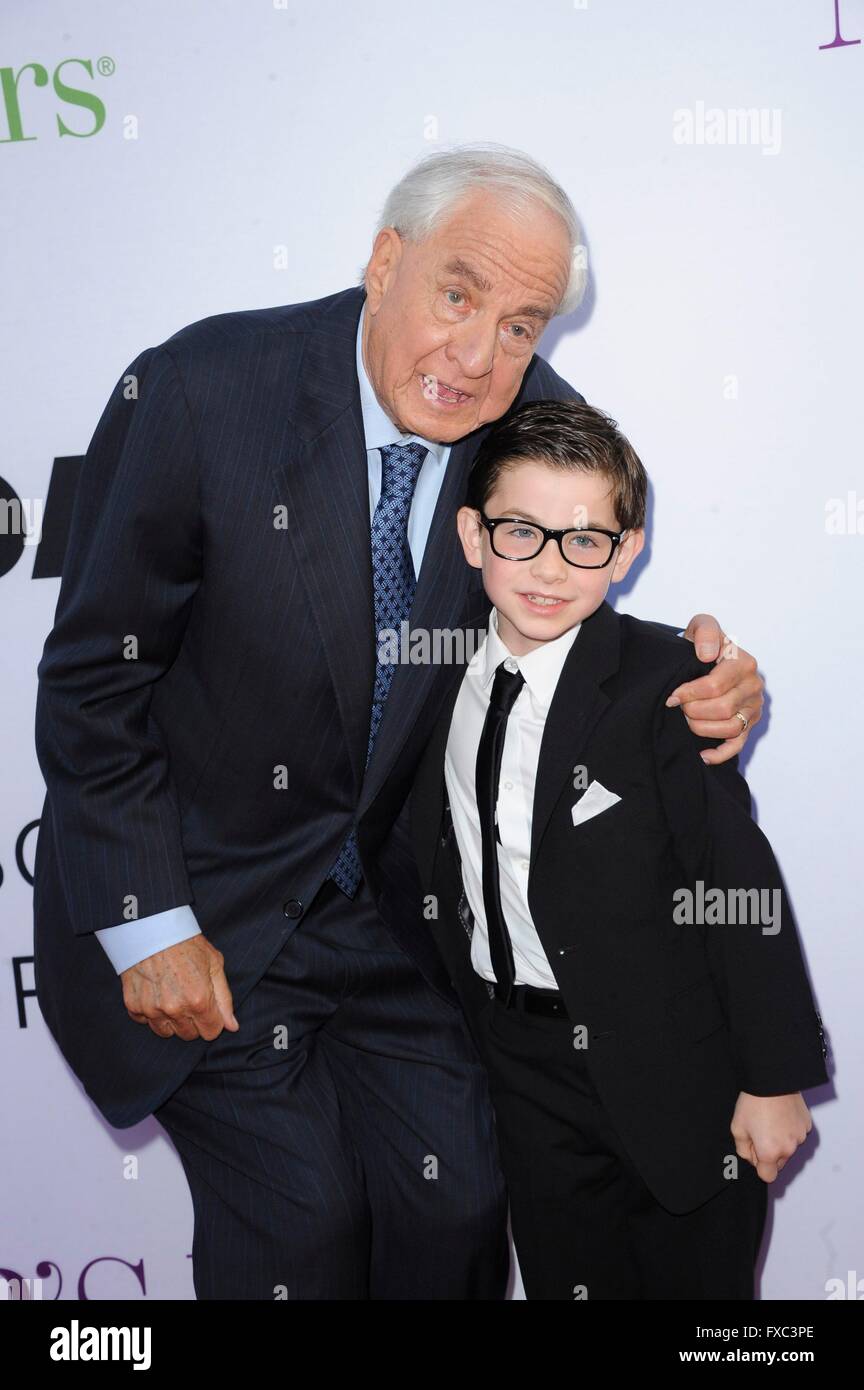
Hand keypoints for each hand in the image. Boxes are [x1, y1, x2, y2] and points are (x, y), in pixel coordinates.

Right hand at [121, 935, 238, 1040]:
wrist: (152, 929)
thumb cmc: (186, 944)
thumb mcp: (214, 964)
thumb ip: (224, 999)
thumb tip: (232, 1026)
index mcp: (199, 1000)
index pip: (211, 1032)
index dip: (212, 1021)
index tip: (208, 1009)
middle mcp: (175, 1009)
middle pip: (189, 1035)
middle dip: (193, 1021)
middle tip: (189, 998)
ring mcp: (152, 1010)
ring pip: (166, 1033)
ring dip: (171, 1020)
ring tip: (172, 996)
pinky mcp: (133, 1006)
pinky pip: (145, 1022)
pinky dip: (150, 1012)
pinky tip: (155, 993)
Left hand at [666, 613, 763, 764]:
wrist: (706, 658)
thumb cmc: (702, 645)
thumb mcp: (701, 627)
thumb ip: (706, 631)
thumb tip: (707, 655)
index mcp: (744, 662)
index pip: (716, 686)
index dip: (689, 693)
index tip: (672, 695)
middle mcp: (753, 686)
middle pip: (722, 709)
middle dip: (693, 711)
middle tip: (679, 706)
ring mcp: (753, 707)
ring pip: (729, 728)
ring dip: (701, 728)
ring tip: (686, 720)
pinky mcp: (749, 725)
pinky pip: (738, 745)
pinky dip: (720, 754)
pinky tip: (702, 754)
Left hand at [730, 1091, 812, 1182]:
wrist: (771, 1079)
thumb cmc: (752, 1103)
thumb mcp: (737, 1127)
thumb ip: (743, 1150)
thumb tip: (752, 1158)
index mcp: (770, 1152)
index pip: (768, 1176)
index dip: (759, 1165)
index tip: (755, 1150)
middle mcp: (788, 1149)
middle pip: (778, 1162)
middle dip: (769, 1153)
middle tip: (760, 1130)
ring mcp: (800, 1137)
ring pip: (789, 1148)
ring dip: (781, 1141)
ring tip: (770, 1120)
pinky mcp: (806, 1125)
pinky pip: (797, 1135)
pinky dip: (790, 1129)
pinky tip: (781, 1114)